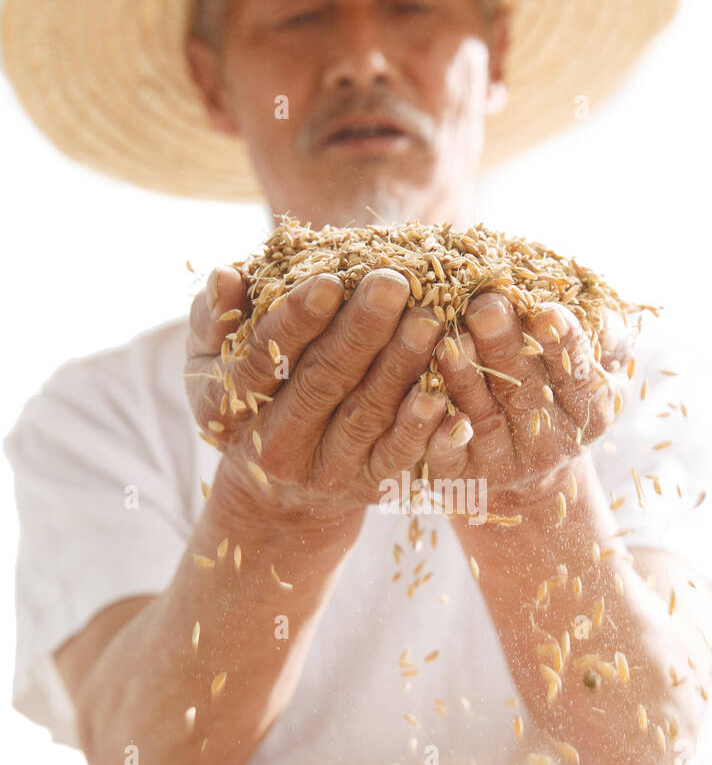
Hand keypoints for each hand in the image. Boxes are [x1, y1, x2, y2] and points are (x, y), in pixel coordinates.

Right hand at [186, 263, 452, 527]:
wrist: (275, 488)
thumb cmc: (246, 389)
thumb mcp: (212, 354)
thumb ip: (214, 313)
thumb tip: (225, 276)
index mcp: (230, 405)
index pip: (264, 359)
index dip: (297, 321)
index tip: (330, 281)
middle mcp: (276, 444)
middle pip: (322, 382)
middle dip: (360, 330)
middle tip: (392, 282)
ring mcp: (326, 468)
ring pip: (366, 414)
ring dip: (400, 367)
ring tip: (427, 321)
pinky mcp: (368, 484)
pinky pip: (399, 458)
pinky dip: (425, 429)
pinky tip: (447, 397)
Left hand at [417, 291, 634, 518]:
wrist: (524, 473)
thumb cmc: (558, 395)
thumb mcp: (591, 370)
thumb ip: (606, 340)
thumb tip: (608, 317)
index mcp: (588, 410)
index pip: (578, 373)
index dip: (563, 344)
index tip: (546, 312)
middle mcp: (548, 442)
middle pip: (524, 390)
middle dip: (504, 346)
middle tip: (486, 308)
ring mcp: (503, 461)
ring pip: (482, 416)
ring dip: (466, 379)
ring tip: (450, 341)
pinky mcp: (461, 476)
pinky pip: (446, 455)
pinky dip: (439, 431)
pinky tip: (426, 399)